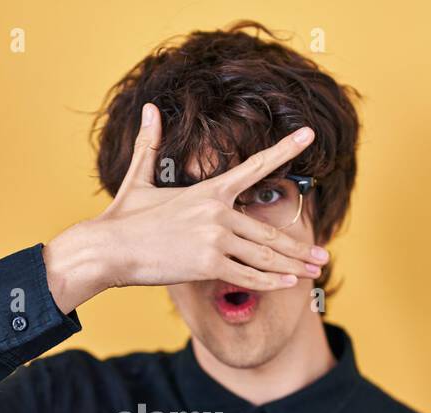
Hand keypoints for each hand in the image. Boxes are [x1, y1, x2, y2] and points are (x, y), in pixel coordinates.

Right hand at [44, 103, 328, 313]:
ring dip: (291, 267)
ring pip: (263, 256)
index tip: (309, 136)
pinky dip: (268, 282)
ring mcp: (214, 239)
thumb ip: (150, 145)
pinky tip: (287, 285)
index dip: (284, 149)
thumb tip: (148, 109)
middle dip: (299, 246)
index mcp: (208, 190)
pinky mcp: (207, 265)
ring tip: (313, 273)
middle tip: (322, 256)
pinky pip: (246, 276)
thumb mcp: (138, 178)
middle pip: (268, 231)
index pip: (254, 166)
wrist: (107, 249)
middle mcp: (217, 212)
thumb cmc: (122, 218)